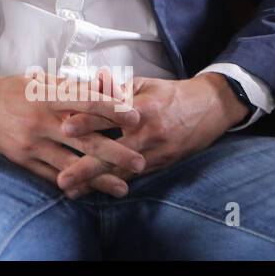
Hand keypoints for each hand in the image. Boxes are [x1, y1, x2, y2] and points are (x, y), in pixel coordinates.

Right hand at [0, 71, 145, 198]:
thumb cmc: (8, 91)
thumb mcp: (37, 82)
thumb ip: (68, 88)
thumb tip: (102, 89)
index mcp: (46, 97)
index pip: (86, 102)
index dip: (112, 109)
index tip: (136, 116)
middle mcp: (41, 122)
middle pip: (85, 140)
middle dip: (115, 152)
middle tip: (140, 161)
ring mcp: (32, 145)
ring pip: (71, 164)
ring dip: (99, 178)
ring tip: (122, 188)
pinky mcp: (23, 161)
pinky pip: (52, 176)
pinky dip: (73, 184)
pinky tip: (89, 192)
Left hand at [56, 73, 247, 197]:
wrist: (211, 108)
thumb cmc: (169, 93)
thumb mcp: (143, 84)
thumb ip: (114, 89)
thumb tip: (82, 88)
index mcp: (143, 108)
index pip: (110, 115)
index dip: (88, 121)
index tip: (65, 126)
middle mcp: (150, 133)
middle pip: (114, 153)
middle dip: (87, 167)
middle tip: (63, 178)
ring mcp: (157, 152)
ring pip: (122, 170)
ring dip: (96, 182)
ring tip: (72, 191)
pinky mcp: (162, 164)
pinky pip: (134, 176)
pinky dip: (113, 183)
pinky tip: (95, 190)